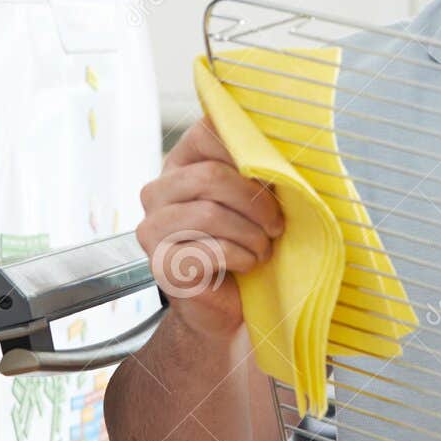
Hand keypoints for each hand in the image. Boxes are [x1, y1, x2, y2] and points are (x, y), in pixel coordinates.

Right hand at [136, 117, 283, 339]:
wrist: (228, 307)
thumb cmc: (244, 246)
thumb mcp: (254, 201)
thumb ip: (259, 172)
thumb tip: (286, 149)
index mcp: (181, 165)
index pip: (205, 133)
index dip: (245, 151)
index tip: (271, 176)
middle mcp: (158, 192)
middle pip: (210, 176)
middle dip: (255, 202)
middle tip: (277, 224)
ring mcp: (153, 228)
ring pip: (210, 214)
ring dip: (251, 234)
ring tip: (263, 248)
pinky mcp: (161, 264)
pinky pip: (209, 250)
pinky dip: (242, 257)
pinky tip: (249, 264)